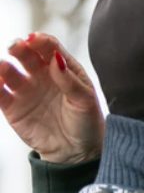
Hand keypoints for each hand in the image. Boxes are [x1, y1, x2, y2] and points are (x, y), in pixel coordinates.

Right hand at [0, 33, 102, 162]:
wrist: (77, 152)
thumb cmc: (86, 123)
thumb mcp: (85, 101)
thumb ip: (70, 80)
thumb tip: (55, 58)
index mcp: (62, 69)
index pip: (48, 47)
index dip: (41, 41)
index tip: (35, 40)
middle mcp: (41, 75)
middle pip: (25, 54)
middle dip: (19, 47)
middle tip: (16, 47)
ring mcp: (25, 90)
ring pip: (8, 70)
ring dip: (3, 66)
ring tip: (4, 67)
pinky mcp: (12, 107)